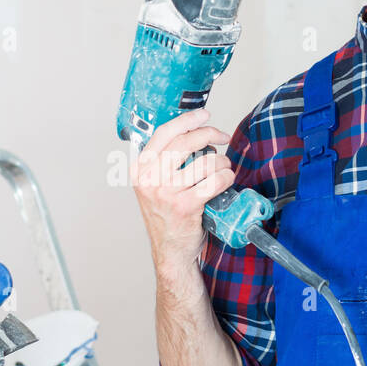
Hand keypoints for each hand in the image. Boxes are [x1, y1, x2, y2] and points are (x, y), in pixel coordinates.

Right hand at [129, 108, 234, 275]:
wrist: (170, 250)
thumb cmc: (166, 216)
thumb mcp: (154, 185)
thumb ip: (163, 161)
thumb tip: (189, 133)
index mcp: (140, 169)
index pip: (164, 133)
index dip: (187, 120)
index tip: (204, 115)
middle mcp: (149, 179)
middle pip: (186, 142)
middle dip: (210, 134)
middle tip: (222, 137)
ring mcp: (166, 192)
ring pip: (205, 161)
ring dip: (221, 161)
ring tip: (222, 167)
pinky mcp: (185, 205)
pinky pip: (214, 181)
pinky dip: (226, 177)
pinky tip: (226, 179)